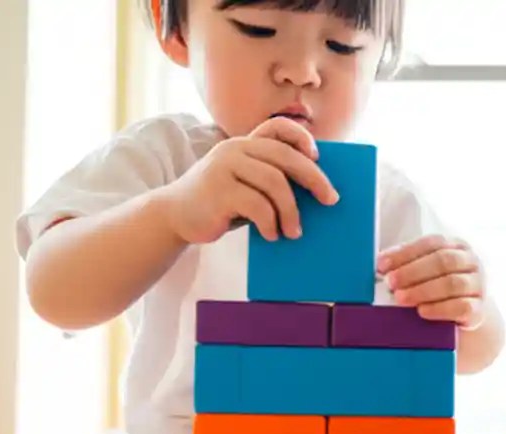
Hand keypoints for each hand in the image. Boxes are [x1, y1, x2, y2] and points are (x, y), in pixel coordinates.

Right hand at [160, 117, 337, 244]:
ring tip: (295, 232)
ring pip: (275, 183)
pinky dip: (270, 223)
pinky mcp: (218, 191)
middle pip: (286, 157)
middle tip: (330, 200)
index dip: (301, 136)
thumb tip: (316, 194)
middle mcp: (234, 150)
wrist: (175, 216)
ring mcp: (224, 168)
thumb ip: (269, 179)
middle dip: (314, 179)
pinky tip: (272, 235)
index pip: (277, 127)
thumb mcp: (244, 184)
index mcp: (243, 144)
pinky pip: (258, 205)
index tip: (317, 156)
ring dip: (291, 211)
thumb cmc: (219, 203)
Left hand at [377, 235, 485, 329]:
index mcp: (457, 246)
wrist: (467, 314)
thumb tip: (381, 264)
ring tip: (401, 298)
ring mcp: (477, 285)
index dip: (405, 253)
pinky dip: (439, 309)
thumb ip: (406, 263)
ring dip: (422, 291)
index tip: (382, 264)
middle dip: (412, 272)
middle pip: (443, 261)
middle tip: (391, 282)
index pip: (432, 243)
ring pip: (452, 284)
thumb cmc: (439, 287)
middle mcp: (471, 262)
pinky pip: (462, 307)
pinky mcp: (478, 310)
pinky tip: (422, 311)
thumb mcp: (425, 270)